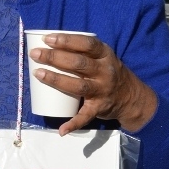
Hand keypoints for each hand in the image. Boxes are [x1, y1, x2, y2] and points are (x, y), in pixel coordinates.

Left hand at [29, 32, 157, 134]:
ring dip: (56, 80)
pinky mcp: (100, 108)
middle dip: (55, 57)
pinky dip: (73, 124)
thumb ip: (83, 52)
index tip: (47, 39)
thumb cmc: (108, 73)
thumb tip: (49, 45)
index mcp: (105, 55)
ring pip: (78, 85)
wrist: (132, 97)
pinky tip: (61, 129)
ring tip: (38, 74)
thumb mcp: (103, 58)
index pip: (86, 44)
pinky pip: (85, 116)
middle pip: (79, 63)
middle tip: (35, 54)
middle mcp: (105, 71)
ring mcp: (102, 90)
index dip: (66, 40)